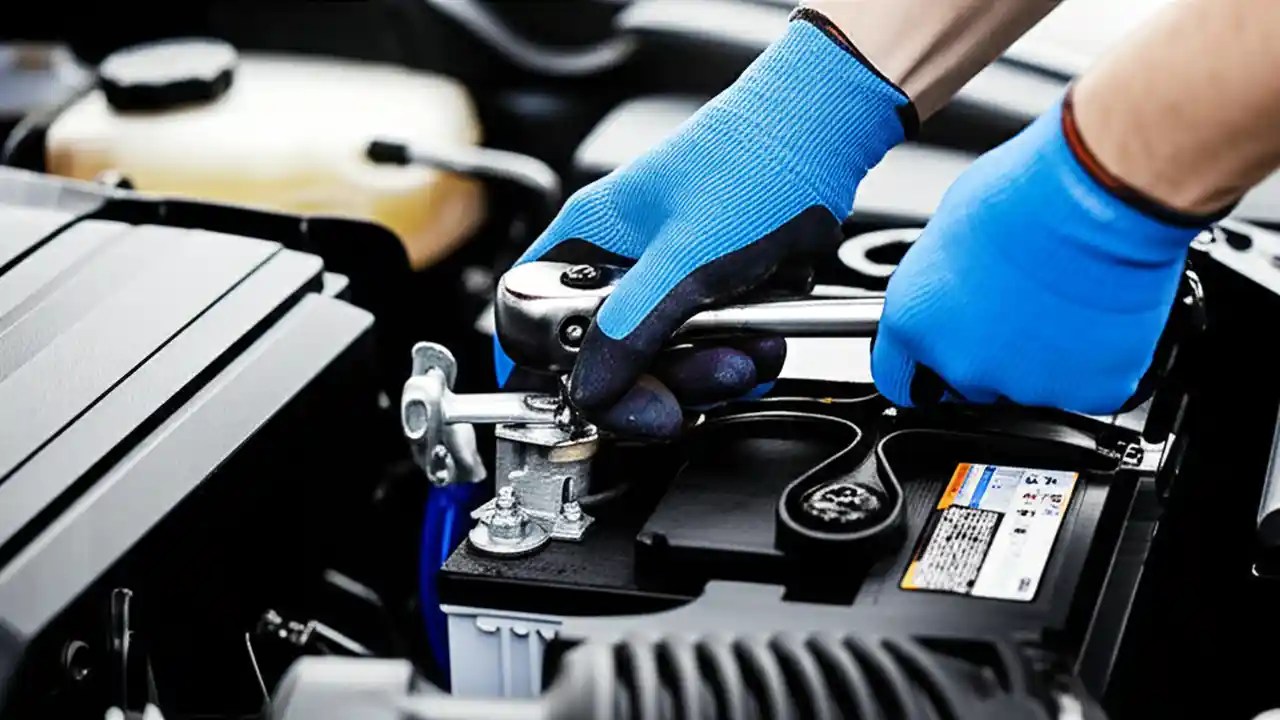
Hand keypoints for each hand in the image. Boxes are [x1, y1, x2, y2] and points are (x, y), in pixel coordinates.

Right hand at [496, 11, 912, 437]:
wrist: (827, 137)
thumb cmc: (752, 165)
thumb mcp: (687, 259)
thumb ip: (632, 329)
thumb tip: (589, 390)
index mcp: (589, 242)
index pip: (529, 318)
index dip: (546, 370)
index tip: (583, 406)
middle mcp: (619, 265)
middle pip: (605, 359)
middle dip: (657, 382)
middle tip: (695, 388)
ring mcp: (666, 282)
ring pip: (663, 364)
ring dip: (709, 374)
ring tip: (748, 352)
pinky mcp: (711, 294)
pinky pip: (709, 352)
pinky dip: (740, 359)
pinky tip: (764, 343)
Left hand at [872, 93, 1207, 414]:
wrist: (1099, 197)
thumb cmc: (1028, 193)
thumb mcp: (948, 232)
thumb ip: (940, 286)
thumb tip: (951, 294)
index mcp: (915, 322)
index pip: (896, 376)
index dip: (922, 366)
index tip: (934, 362)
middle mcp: (962, 362)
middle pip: (969, 381)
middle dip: (992, 354)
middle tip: (1022, 306)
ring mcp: (1024, 383)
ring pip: (1030, 386)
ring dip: (1044, 356)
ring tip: (1065, 301)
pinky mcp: (1086, 393)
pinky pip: (1087, 389)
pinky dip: (1095, 363)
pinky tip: (1100, 317)